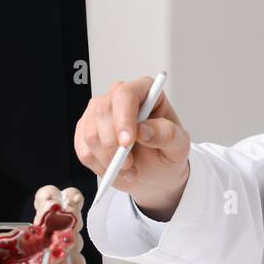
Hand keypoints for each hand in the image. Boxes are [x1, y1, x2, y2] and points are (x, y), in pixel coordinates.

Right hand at [74, 76, 191, 219]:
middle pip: (102, 112)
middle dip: (113, 145)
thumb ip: (167, 135)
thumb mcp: (179, 147)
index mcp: (145, 91)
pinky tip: (115, 169)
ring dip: (108, 159)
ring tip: (128, 169)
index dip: (123, 118)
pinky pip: (83, 149)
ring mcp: (99, 112)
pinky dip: (99, 165)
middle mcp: (119, 97)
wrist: (155, 172)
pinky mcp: (87, 131)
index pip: (126, 94)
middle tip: (129, 165)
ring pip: (90, 133)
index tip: (127, 142)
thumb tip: (144, 130)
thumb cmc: (167, 154)